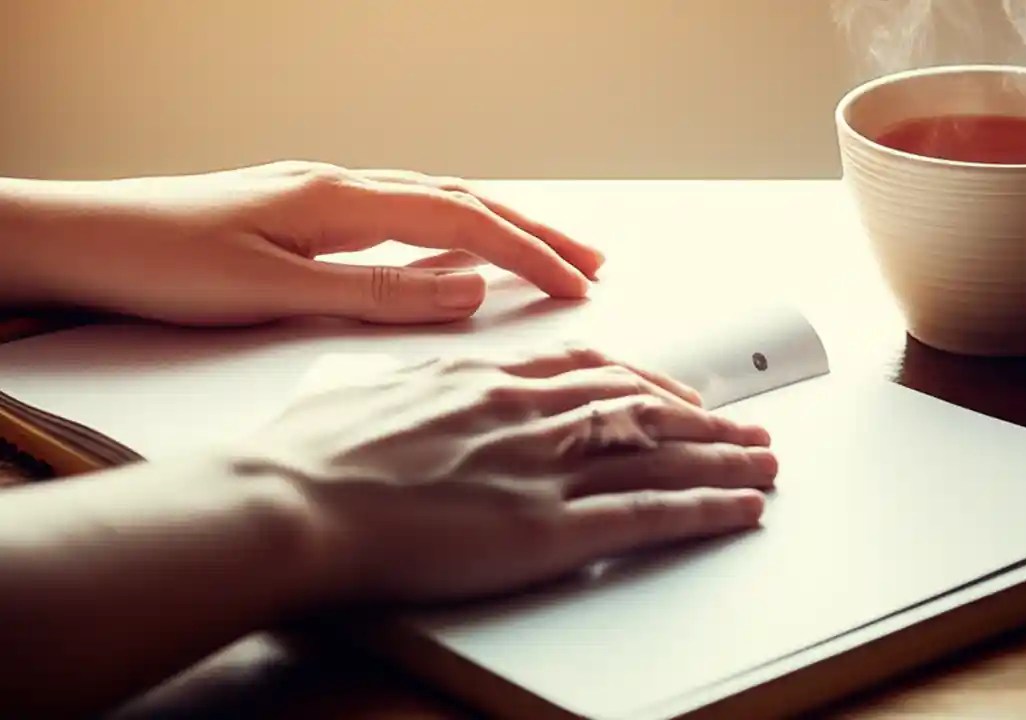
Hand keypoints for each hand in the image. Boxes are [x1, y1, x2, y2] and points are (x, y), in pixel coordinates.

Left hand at [0, 161, 602, 324]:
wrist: (78, 240)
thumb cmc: (161, 266)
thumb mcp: (275, 291)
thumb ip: (378, 293)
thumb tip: (471, 286)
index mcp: (340, 200)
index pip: (463, 223)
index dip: (528, 255)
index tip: (580, 288)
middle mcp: (338, 186)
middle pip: (462, 199)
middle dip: (534, 231)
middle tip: (592, 261)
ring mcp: (320, 195)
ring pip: (433, 202)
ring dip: (497, 226)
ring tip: (544, 251)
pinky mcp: (302, 213)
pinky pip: (398, 215)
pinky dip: (448, 230)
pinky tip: (453, 251)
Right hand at [238, 346, 776, 604]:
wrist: (287, 500)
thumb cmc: (308, 455)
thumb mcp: (367, 393)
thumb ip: (419, 389)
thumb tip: (427, 391)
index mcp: (487, 380)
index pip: (590, 370)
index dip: (644, 380)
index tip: (672, 390)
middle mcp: (529, 413)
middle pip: (641, 405)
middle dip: (700, 416)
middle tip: (742, 425)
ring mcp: (545, 468)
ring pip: (660, 453)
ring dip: (721, 456)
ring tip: (763, 461)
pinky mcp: (548, 529)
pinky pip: (649, 514)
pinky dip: (706, 508)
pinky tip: (741, 506)